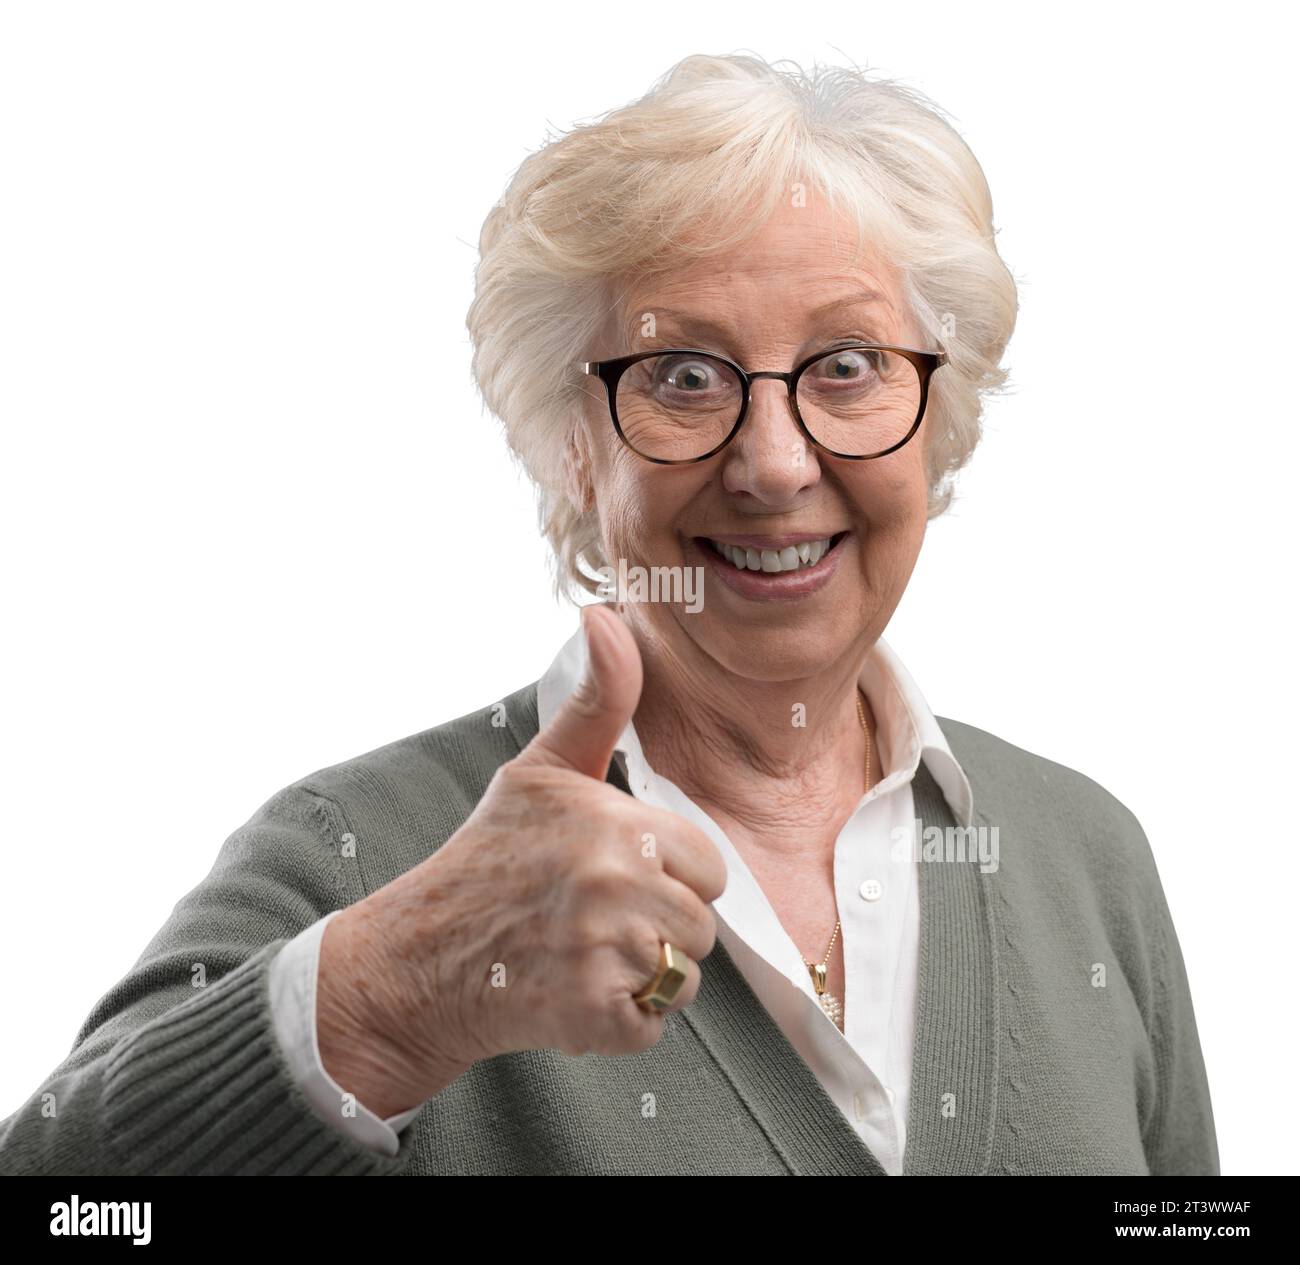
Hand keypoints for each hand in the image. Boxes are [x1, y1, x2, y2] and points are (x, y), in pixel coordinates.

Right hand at [316, 604, 726, 1118]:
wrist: (422, 958)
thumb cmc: (490, 857)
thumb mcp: (543, 769)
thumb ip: (598, 699)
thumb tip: (608, 617)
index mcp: (616, 823)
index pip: (708, 864)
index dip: (665, 871)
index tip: (609, 872)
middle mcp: (616, 886)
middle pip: (702, 922)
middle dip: (657, 923)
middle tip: (589, 915)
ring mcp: (606, 955)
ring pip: (684, 974)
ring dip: (642, 973)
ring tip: (581, 950)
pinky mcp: (596, 1018)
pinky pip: (655, 1022)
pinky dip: (622, 1019)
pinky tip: (573, 990)